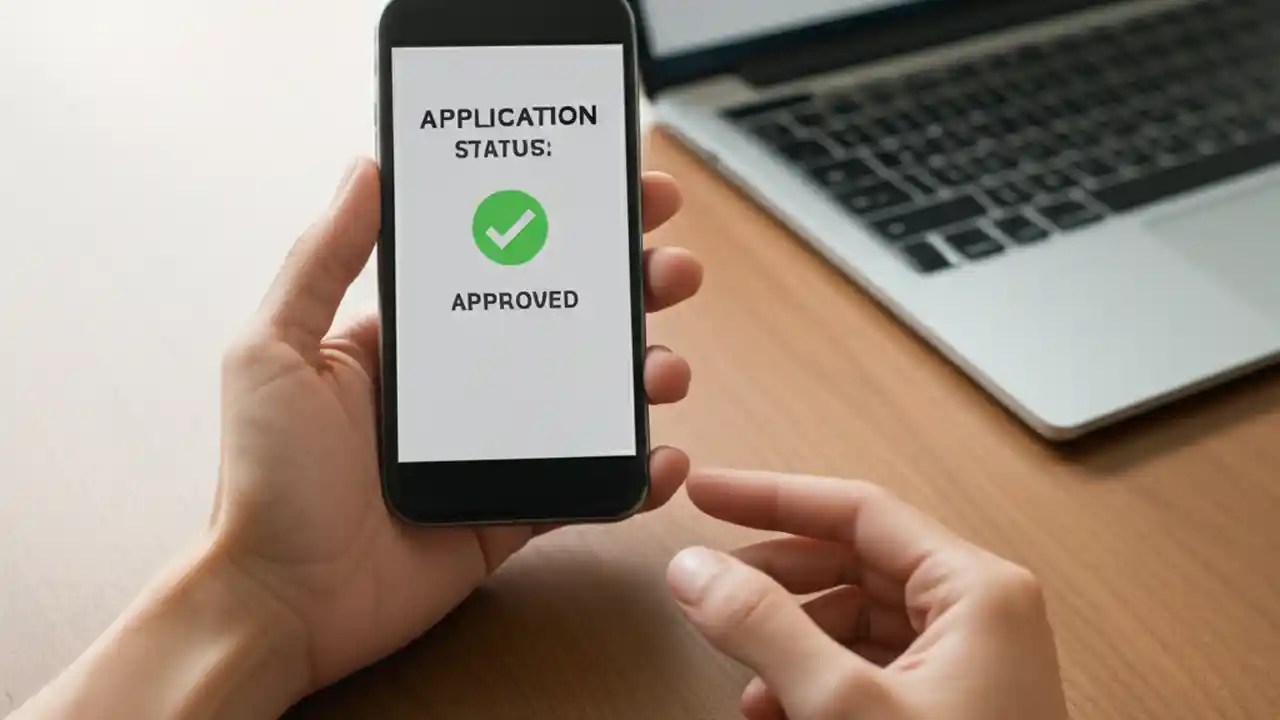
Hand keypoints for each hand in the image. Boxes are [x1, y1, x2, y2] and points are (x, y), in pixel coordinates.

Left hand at [214, 158, 702, 694]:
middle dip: (628, 288)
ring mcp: (493, 450)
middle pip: (564, 321)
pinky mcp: (512, 514)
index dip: (563, 225)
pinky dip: (634, 473)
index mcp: (412, 341)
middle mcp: (460, 388)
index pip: (502, 263)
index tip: (618, 193)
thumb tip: (366, 168)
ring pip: (589, 399)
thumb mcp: (275, 351)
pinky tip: (663, 457)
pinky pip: (587, 485)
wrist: (279, 606)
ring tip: (666, 368)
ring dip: (642, 374)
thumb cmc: (263, 480)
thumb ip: (321, 259)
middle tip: (672, 270)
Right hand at [667, 471, 1068, 719]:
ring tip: (744, 676)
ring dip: (789, 641)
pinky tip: (774, 713)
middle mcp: (979, 616)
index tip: (707, 493)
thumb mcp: (846, 709)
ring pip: (855, 619)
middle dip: (775, 577)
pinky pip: (868, 668)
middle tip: (709, 579)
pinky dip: (815, 682)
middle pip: (853, 563)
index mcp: (977, 590)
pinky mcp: (951, 707)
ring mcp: (968, 664)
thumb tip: (696, 569)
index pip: (857, 510)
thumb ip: (765, 628)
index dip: (772, 497)